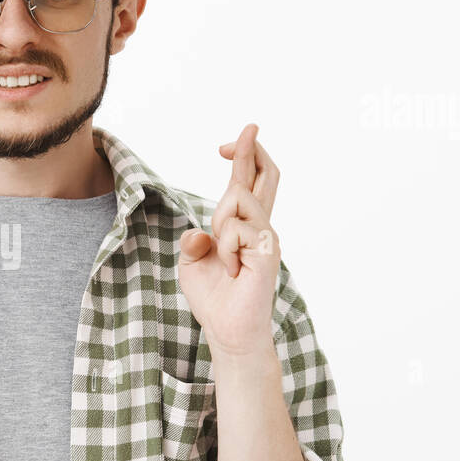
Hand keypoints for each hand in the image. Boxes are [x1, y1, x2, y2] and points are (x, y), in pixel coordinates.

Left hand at [176, 123, 281, 358]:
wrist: (227, 332)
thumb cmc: (213, 299)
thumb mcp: (191, 262)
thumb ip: (193, 239)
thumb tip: (200, 231)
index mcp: (243, 227)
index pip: (248, 183)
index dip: (243, 156)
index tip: (229, 142)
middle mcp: (260, 227)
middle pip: (265, 175)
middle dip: (252, 148)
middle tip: (247, 128)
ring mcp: (267, 237)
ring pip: (236, 197)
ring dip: (219, 222)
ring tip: (225, 259)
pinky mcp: (268, 251)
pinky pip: (235, 228)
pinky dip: (224, 247)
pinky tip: (232, 269)